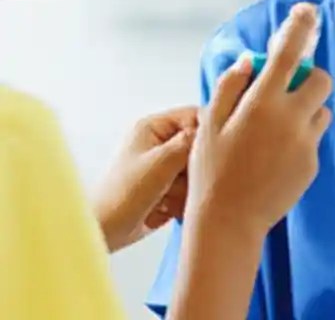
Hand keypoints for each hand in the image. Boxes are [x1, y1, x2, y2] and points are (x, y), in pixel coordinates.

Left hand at [94, 106, 197, 251]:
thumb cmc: (122, 195)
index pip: (196, 116)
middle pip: (199, 146)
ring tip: (167, 199)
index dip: (208, 133)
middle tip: (180, 182)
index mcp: (153, 127)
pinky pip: (192, 188)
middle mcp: (160, 142)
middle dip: (194, 168)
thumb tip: (214, 131)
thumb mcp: (161, 163)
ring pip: (199, 170)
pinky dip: (184, 200)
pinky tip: (167, 209)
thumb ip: (190, 142)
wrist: (104, 233)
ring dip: (188, 188)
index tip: (211, 152)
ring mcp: (164, 166)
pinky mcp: (168, 187)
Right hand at [184, 3, 332, 241]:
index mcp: (262, 103)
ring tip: (273, 132)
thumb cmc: (211, 172)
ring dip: (305, 111)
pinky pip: (313, 139)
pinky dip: (299, 139)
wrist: (229, 221)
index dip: (298, 27)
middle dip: (308, 78)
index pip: (288, 52)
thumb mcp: (209, 125)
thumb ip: (229, 88)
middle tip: (285, 91)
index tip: (306, 11)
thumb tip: (247, 62)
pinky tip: (273, 158)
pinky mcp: (312, 163)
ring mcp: (305, 142)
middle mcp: (290, 118)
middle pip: (320, 79)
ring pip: (321, 110)